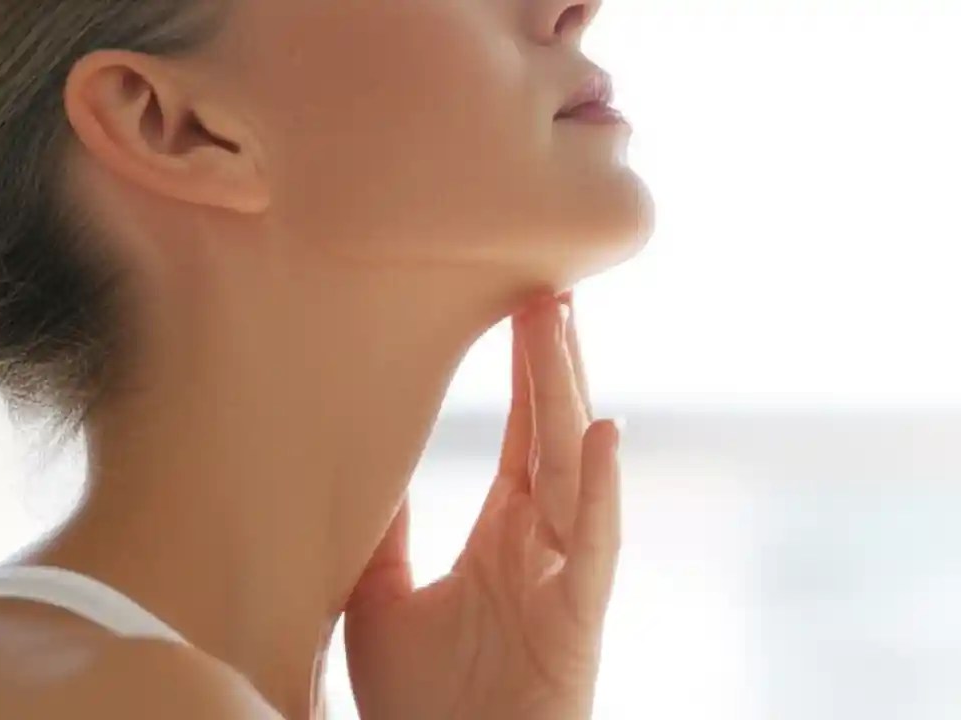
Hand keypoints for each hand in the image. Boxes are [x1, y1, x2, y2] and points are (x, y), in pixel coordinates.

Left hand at [343, 291, 622, 719]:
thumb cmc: (419, 704)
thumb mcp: (379, 599)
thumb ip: (382, 532)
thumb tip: (358, 459)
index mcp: (505, 534)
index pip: (522, 433)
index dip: (525, 370)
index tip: (523, 300)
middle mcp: (541, 543)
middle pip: (550, 432)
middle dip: (550, 359)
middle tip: (548, 281)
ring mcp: (564, 576)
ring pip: (569, 469)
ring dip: (565, 394)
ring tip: (560, 323)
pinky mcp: (576, 619)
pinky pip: (592, 546)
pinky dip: (599, 492)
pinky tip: (602, 432)